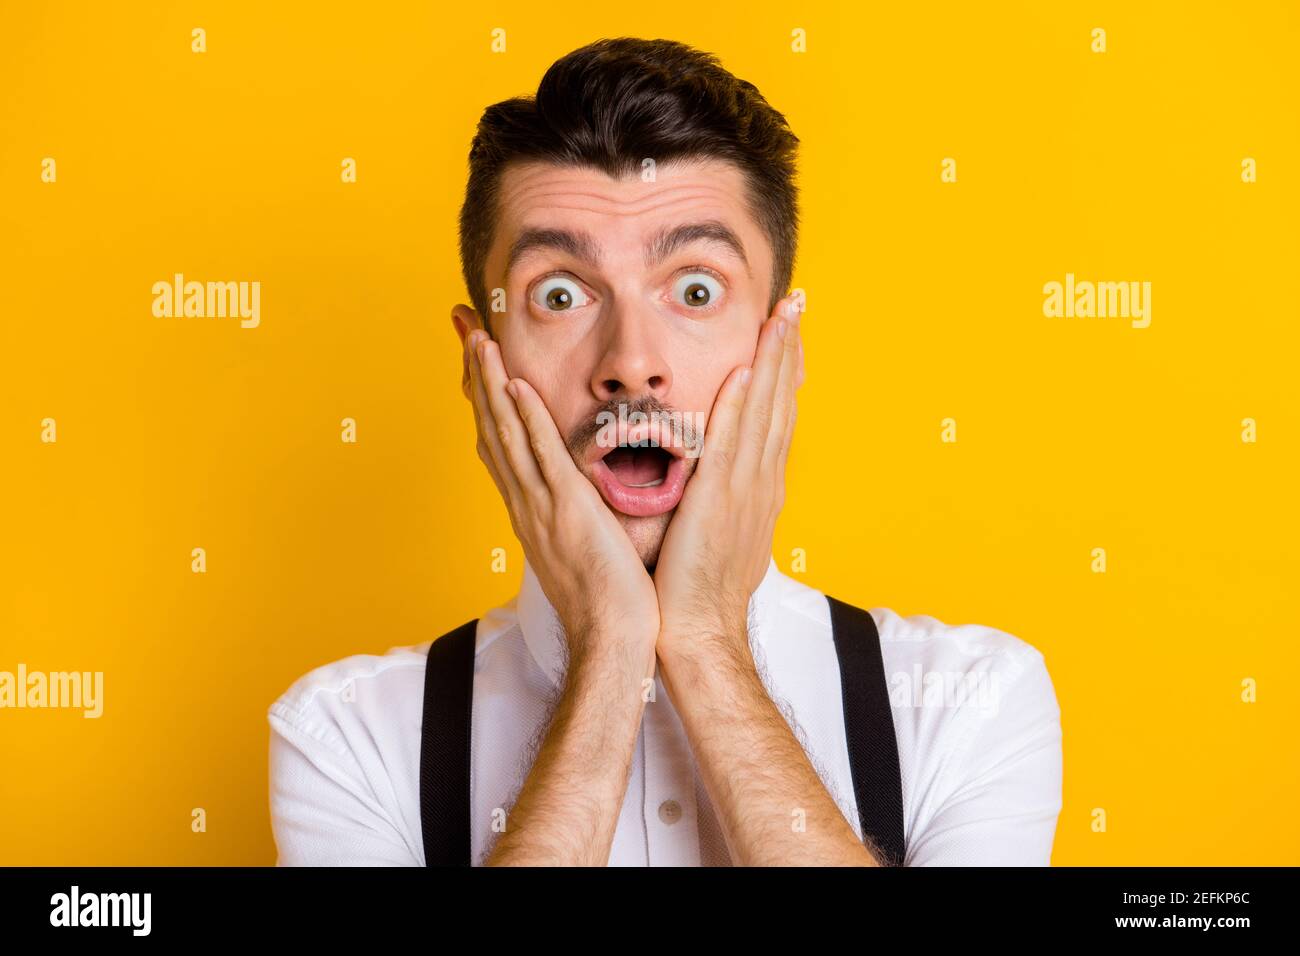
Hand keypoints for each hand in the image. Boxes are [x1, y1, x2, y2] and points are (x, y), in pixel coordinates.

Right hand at [462, 326, 659, 673]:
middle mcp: (525, 502)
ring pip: (506, 433)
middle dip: (476, 374)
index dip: (486, 397)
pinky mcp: (567, 510)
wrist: (612, 638)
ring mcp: (542, 505)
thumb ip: (574, 513)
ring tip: (479, 338)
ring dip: (491, 384)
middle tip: (462, 326)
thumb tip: (578, 494)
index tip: (478, 357)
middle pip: (491, 426)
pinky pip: (541, 456)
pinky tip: (516, 385)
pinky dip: (525, 420)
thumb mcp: (582, 546)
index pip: (500, 441)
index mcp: (530, 509)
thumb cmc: (607, 600)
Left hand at [652, 290, 804, 663]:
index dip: (782, 371)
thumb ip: (724, 498)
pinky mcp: (720, 499)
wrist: (699, 632)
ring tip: (783, 316)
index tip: (786, 332)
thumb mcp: (721, 534)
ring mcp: (745, 488)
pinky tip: (744, 371)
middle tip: (796, 303)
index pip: (774, 416)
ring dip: (774, 361)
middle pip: (779, 402)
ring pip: (763, 411)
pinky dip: (741, 406)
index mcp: (760, 486)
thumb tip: (720, 479)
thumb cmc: (700, 590)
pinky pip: (731, 442)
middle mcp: (762, 480)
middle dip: (788, 350)